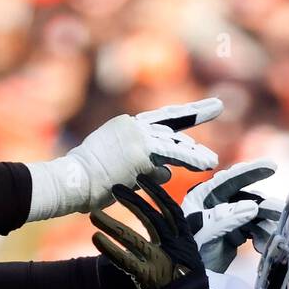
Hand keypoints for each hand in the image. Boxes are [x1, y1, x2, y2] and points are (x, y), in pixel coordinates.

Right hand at [25, 98, 221, 220]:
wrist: (69, 180)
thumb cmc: (85, 180)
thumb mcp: (116, 164)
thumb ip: (142, 162)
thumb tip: (167, 171)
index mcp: (125, 126)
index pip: (162, 119)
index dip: (187, 114)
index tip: (210, 107)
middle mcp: (134, 126)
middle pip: (172, 129)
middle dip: (196, 123)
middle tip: (218, 108)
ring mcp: (138, 138)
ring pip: (174, 146)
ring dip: (193, 156)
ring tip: (211, 163)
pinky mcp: (141, 153)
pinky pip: (165, 167)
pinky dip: (175, 169)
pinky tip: (189, 169)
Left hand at [89, 176, 232, 288]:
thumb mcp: (190, 261)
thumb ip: (179, 244)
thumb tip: (177, 229)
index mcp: (185, 241)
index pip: (171, 211)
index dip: (157, 194)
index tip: (144, 180)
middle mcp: (173, 247)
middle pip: (150, 217)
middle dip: (132, 200)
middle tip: (114, 188)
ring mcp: (161, 261)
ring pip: (132, 237)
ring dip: (111, 224)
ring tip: (93, 214)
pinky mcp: (148, 277)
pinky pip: (125, 260)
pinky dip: (109, 249)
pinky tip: (95, 238)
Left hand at [181, 159, 280, 271]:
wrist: (184, 278)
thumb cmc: (186, 251)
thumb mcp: (203, 233)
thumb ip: (225, 219)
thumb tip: (253, 206)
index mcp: (204, 196)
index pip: (229, 179)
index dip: (251, 171)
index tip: (272, 166)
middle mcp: (218, 203)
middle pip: (247, 198)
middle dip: (264, 206)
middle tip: (279, 212)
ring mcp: (229, 219)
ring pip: (255, 215)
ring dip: (265, 225)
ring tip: (273, 237)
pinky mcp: (236, 234)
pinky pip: (255, 231)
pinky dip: (262, 237)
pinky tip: (262, 247)